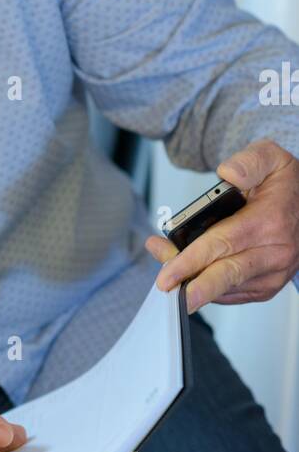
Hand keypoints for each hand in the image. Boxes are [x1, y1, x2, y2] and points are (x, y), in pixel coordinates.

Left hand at [145, 138, 298, 310]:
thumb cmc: (284, 185)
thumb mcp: (270, 158)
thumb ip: (249, 161)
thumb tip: (229, 174)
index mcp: (270, 220)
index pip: (224, 243)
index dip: (192, 260)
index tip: (168, 273)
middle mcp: (275, 252)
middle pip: (226, 274)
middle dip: (193, 287)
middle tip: (166, 292)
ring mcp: (272, 273)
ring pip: (225, 286)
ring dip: (193, 282)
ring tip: (167, 271)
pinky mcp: (266, 286)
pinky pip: (231, 294)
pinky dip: (207, 289)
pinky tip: (189, 276)